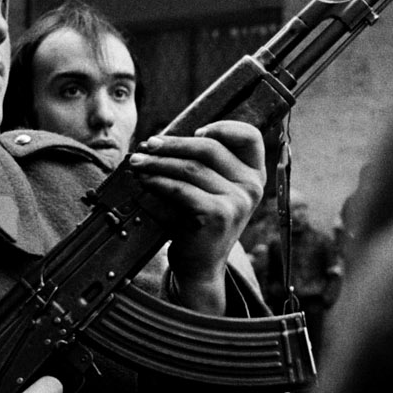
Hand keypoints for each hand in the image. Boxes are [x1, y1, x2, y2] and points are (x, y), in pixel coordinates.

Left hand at [130, 120, 264, 313]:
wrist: (200, 264)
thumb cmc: (200, 221)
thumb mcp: (212, 189)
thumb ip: (205, 164)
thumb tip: (165, 138)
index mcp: (255, 175)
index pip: (250, 137)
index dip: (223, 127)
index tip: (195, 132)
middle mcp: (252, 187)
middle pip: (210, 148)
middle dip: (173, 144)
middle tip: (148, 145)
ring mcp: (237, 202)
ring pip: (191, 168)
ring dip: (158, 162)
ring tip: (137, 162)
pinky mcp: (217, 215)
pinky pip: (181, 189)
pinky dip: (158, 181)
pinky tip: (145, 180)